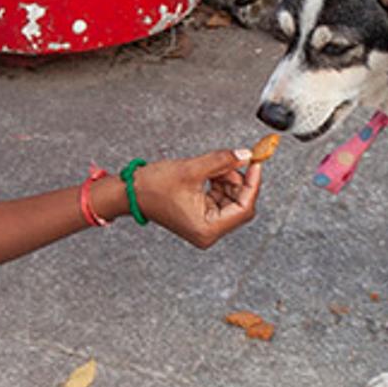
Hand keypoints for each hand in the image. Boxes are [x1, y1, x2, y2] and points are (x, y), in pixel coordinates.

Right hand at [129, 150, 262, 249]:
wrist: (131, 191)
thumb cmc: (154, 186)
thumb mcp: (192, 169)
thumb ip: (222, 161)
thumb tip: (245, 155)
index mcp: (208, 228)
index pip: (244, 208)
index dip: (252, 184)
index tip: (256, 164)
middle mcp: (209, 231)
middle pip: (240, 204)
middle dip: (237, 180)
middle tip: (231, 160)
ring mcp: (205, 225)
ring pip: (231, 199)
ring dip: (227, 179)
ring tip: (213, 166)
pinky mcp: (201, 215)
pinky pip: (221, 197)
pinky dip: (219, 182)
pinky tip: (210, 172)